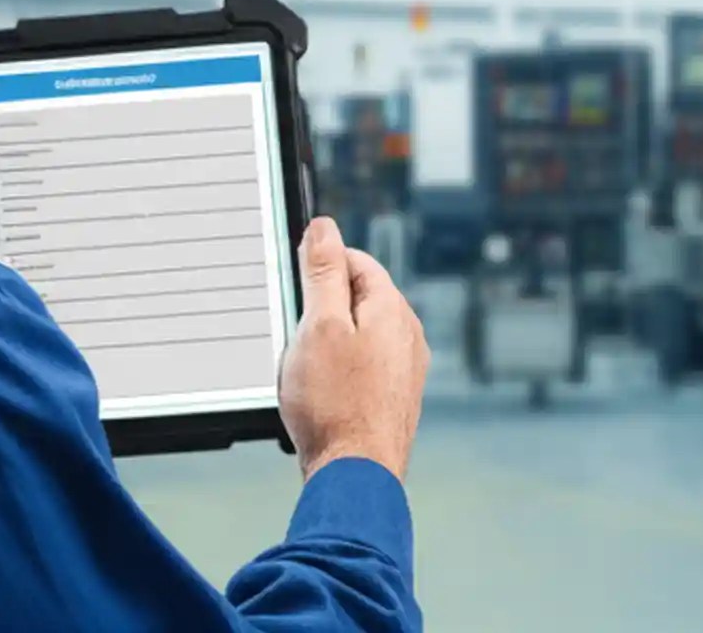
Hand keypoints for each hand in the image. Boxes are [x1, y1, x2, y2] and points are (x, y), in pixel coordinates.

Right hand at [279, 217, 428, 481]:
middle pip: (361, 297)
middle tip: (294, 329)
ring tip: (306, 366)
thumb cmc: (335, 404)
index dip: (323, 261)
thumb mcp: (319, 326)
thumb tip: (325, 229)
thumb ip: (323, 274)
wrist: (357, 473)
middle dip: (325, 304)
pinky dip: (342, 367)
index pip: (358, 261)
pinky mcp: (397, 396)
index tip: (295, 273)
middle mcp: (408, 335)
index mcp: (392, 309)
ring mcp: (406, 367)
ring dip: (331, 339)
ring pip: (363, 332)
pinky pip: (366, 365)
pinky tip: (323, 392)